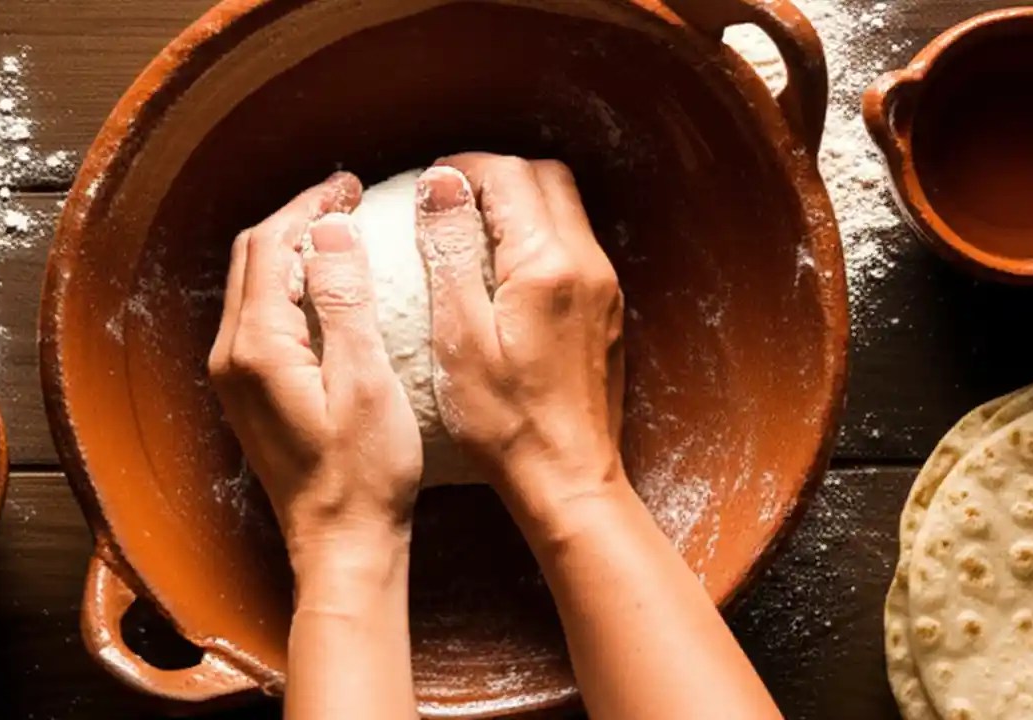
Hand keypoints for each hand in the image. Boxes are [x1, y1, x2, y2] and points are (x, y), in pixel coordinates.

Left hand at [209, 172, 422, 567]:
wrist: (342, 545)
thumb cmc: (362, 475)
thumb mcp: (365, 381)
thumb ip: (344, 301)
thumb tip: (330, 231)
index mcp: (258, 348)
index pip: (270, 247)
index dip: (310, 207)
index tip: (352, 187)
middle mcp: (233, 358)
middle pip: (254, 260)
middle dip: (299, 221)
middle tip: (349, 199)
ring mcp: (238, 379)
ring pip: (255, 286)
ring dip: (294, 251)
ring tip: (343, 233)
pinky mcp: (253, 395)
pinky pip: (263, 317)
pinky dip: (293, 286)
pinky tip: (330, 288)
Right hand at [415, 155, 624, 530]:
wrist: (570, 478)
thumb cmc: (507, 423)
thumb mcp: (459, 338)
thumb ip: (451, 254)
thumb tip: (440, 186)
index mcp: (548, 265)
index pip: (509, 176)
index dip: (462, 168)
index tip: (426, 185)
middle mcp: (587, 265)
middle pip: (546, 179)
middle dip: (495, 176)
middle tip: (448, 201)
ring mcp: (604, 288)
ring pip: (565, 210)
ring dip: (519, 205)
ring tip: (469, 233)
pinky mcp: (606, 311)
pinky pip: (573, 247)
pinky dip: (537, 238)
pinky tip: (500, 273)